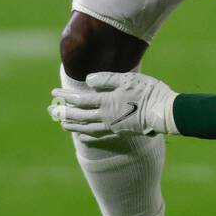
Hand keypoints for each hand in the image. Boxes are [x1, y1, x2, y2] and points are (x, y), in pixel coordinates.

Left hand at [48, 71, 178, 137]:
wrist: (165, 113)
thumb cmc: (149, 92)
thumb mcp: (127, 79)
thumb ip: (106, 80)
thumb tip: (88, 81)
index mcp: (106, 102)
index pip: (80, 99)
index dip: (65, 96)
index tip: (53, 93)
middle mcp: (105, 117)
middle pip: (78, 116)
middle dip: (62, 112)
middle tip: (50, 110)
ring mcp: (112, 127)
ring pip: (86, 127)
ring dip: (71, 125)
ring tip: (61, 123)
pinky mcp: (120, 132)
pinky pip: (98, 135)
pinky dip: (87, 135)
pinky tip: (81, 137)